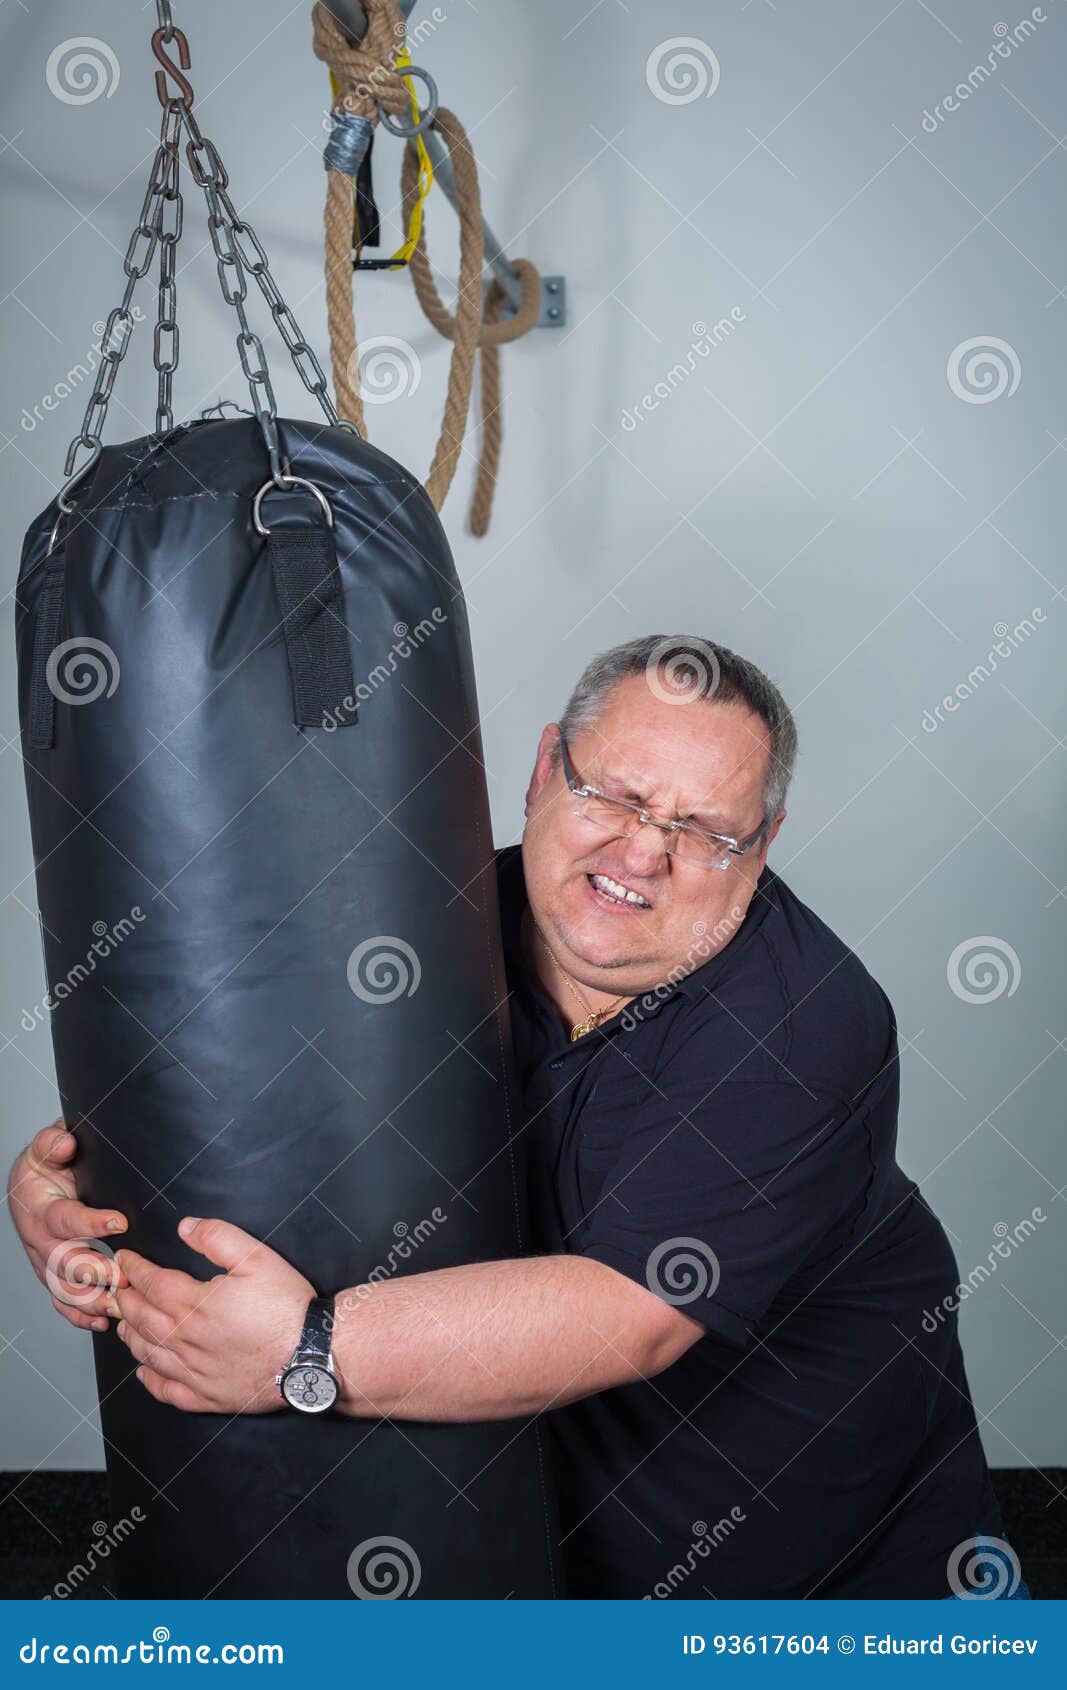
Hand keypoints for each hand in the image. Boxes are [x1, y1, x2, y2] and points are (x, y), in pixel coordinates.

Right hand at [6, 1120, 128, 1331]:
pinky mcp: (52, 1275)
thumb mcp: (45, 1148)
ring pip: (65, 1290)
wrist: (29, 1186)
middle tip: (125, 1276)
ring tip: (120, 1306)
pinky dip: (80, 1316)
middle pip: (65, 1263)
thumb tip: (64, 1143)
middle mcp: (40, 1241)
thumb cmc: (43, 1167)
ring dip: (92, 1300)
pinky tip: (103, 1322)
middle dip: (96, 1272)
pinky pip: (62, 1302)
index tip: (119, 1222)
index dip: (90, 1222)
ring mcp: (45, 1262)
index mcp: (40, 1209)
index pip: (64, 1219)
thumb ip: (52, 1143)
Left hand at [114, 1217, 312, 1415]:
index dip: (134, 1268)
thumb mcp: (257, 1256)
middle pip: (141, 1319)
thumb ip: (217, 1237)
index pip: (151, 1282)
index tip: (125, 1259)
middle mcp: (185, 1340)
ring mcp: (193, 1372)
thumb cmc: (285, 1305)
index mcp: (193, 1304)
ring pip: (148, 1354)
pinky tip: (144, 1372)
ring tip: (123, 1325)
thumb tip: (185, 1227)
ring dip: (130, 1337)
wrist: (311, 1354)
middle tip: (117, 1289)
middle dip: (125, 1300)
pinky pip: (168, 1391)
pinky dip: (150, 1381)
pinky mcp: (206, 1396)